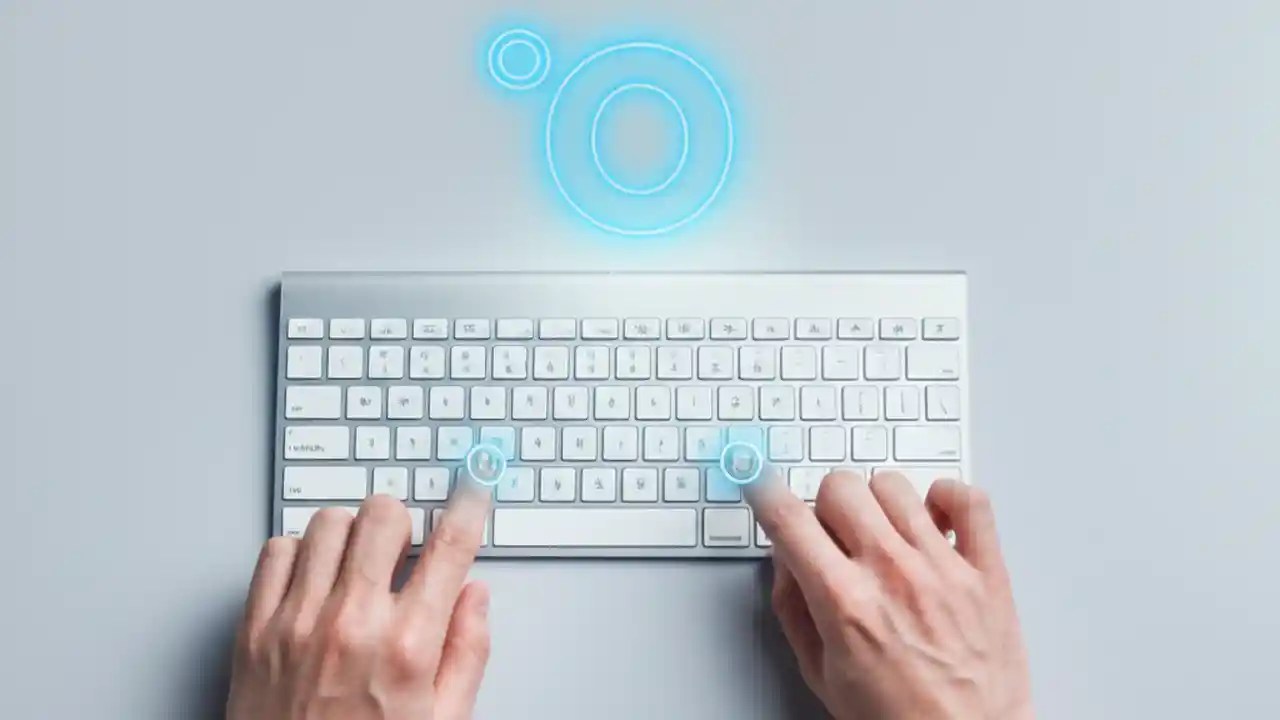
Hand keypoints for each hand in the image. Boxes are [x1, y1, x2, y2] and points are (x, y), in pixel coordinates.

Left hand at [226, 487, 491, 719]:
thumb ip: (466, 654)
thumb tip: (474, 597)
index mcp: (407, 648)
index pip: (450, 547)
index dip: (469, 508)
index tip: (473, 491)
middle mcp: (350, 625)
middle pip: (383, 514)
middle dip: (403, 520)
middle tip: (405, 545)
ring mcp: (295, 623)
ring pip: (327, 523)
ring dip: (350, 533)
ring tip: (358, 563)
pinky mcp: (253, 631)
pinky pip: (276, 552)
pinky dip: (299, 553)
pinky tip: (315, 580)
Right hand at [748, 471, 1032, 719]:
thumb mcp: (822, 674)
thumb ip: (795, 609)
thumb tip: (785, 558)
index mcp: (844, 603)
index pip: (788, 518)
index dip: (764, 493)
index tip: (760, 486)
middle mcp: (892, 574)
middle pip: (839, 487)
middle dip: (824, 505)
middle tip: (831, 533)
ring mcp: (943, 567)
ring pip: (894, 484)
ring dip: (877, 502)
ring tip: (881, 532)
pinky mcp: (986, 570)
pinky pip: (969, 500)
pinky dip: (947, 497)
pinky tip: (932, 519)